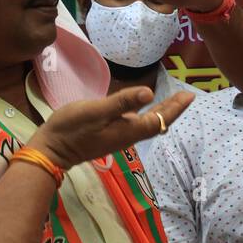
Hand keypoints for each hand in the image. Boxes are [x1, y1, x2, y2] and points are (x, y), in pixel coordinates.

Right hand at [28, 87, 192, 169]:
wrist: (52, 150)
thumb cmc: (72, 128)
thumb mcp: (96, 111)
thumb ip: (122, 102)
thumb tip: (149, 92)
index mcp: (129, 130)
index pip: (160, 118)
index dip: (175, 107)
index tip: (189, 96)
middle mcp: (128, 135)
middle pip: (156, 122)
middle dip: (172, 109)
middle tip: (186, 96)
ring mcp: (119, 137)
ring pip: (147, 124)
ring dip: (161, 112)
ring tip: (171, 101)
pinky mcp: (109, 136)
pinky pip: (136, 124)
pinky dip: (146, 114)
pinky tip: (142, 109)